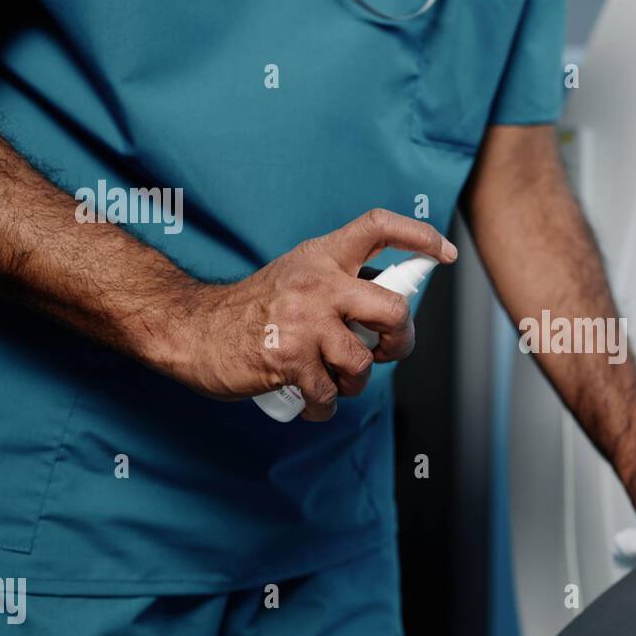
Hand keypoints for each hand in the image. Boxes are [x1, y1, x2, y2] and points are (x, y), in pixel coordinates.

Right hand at [154, 208, 455, 420]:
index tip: (443, 253)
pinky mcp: (287, 359)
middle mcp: (317, 283)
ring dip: (355, 382)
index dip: (419, 236)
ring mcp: (303, 322)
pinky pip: (329, 395)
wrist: (192, 329)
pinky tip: (312, 402)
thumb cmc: (252, 309)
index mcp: (321, 256)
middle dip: (401, 340)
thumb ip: (338, 283)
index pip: (378, 227)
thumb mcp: (297, 276)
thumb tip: (388, 303)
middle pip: (393, 309)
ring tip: (334, 379)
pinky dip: (324, 408)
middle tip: (387, 350)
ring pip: (362, 362)